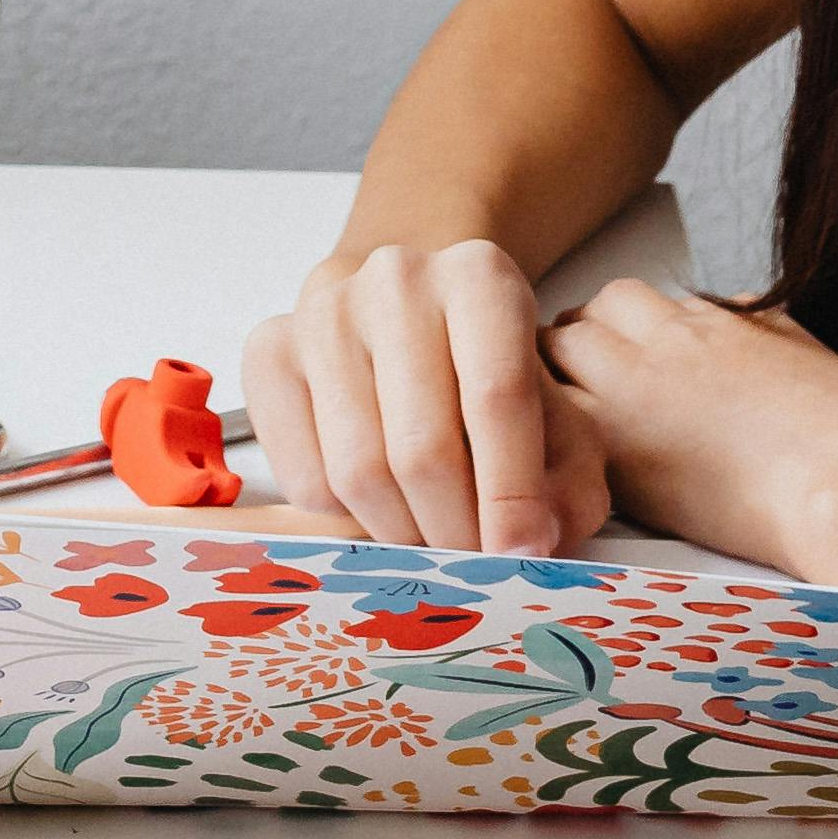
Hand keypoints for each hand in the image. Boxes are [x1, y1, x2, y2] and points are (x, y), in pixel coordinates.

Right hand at [243, 236, 608, 550]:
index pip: (497, 396)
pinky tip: (377, 508)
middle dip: (454, 528)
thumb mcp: (555, 408)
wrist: (407, 310)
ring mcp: (322, 312)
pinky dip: (344, 520)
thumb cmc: (488, 370)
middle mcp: (395, 280)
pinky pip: (304, 477)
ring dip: (400, 533)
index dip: (512, 492)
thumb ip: (568, 474)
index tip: (521, 554)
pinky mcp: (269, 351)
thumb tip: (538, 541)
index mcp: (479, 276)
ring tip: (430, 539)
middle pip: (421, 446)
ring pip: (357, 470)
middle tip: (473, 562)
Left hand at [543, 282, 837, 606]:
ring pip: (552, 356)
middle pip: (578, 320)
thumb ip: (748, 331)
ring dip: (549, 391)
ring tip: (567, 444)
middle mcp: (664, 339)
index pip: (625, 302)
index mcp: (710, 318)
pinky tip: (564, 480)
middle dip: (572, 358)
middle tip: (580, 411)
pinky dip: (547, 447)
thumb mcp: (795, 349)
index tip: (617, 374)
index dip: (613, 337)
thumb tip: (729, 320)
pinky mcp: (619, 446)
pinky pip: (551, 426)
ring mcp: (636, 387)